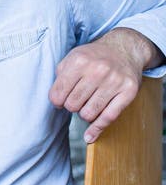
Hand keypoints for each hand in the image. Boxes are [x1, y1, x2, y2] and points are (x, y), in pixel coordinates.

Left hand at [49, 28, 158, 142]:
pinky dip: (96, 130)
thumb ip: (61, 76)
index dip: (56, 101)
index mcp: (79, 60)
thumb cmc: (93, 56)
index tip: (59, 101)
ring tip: (87, 104)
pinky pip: (108, 118)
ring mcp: (114, 81)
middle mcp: (97, 70)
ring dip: (84, 114)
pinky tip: (89, 136)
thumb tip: (56, 101)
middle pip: (73, 105)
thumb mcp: (73, 57)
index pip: (58, 93)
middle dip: (71, 106)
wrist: (123, 49)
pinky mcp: (128, 92)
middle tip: (77, 99)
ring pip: (88, 114)